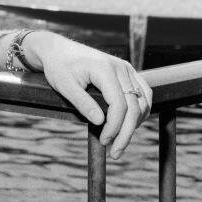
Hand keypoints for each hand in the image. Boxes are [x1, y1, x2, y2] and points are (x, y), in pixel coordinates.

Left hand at [21, 30, 152, 158]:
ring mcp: (126, 68)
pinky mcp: (127, 72)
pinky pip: (143, 94)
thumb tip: (100, 122)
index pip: (119, 105)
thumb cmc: (58, 66)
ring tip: (119, 140)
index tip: (104, 141)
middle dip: (126, 132)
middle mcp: (120, 67)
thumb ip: (82, 103)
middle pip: (135, 106)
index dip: (114, 127)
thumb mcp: (63, 85)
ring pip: (143, 102)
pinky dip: (139, 111)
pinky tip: (128, 125)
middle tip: (115, 151)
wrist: (57, 49)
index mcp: (104, 69)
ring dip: (136, 123)